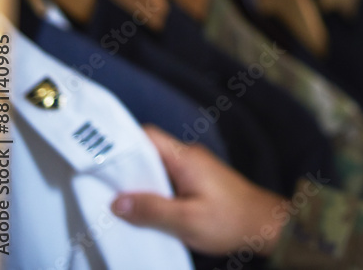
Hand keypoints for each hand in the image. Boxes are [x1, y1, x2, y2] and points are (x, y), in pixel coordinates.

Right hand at [111, 125, 289, 256]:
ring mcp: (195, 169)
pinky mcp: (198, 182)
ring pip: (157, 169)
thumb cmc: (231, 221)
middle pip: (148, 153)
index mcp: (185, 158)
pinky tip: (143, 210)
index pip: (147, 136)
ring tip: (116, 201)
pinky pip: (168, 180)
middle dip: (124, 169)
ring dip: (139, 184)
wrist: (266, 226)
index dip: (120, 144)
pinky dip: (154, 192)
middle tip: (99, 186)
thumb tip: (117, 203)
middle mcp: (189, 157)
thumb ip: (151, 210)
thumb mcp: (186, 221)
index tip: (96, 156)